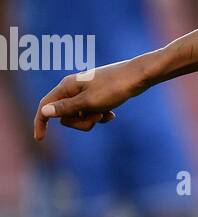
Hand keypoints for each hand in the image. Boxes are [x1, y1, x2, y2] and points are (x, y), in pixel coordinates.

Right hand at [34, 57, 151, 139]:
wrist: (138, 77)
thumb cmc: (113, 88)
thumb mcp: (89, 102)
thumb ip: (66, 108)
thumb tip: (44, 111)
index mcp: (66, 87)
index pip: (45, 106)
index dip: (40, 122)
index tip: (40, 139)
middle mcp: (73, 88)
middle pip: (65, 115)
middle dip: (79, 122)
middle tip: (96, 117)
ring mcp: (85, 92)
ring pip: (80, 116)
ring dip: (91, 119)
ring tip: (106, 113)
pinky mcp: (97, 96)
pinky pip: (92, 113)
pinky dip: (100, 116)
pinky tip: (112, 114)